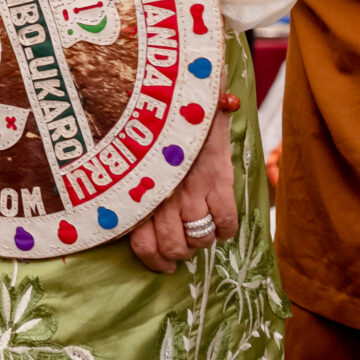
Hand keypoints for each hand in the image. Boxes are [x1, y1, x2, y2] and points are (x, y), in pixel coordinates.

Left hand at [130, 108, 237, 272]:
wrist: (182, 96)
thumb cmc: (151, 129)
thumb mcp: (132, 161)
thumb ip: (134, 191)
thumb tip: (134, 226)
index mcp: (138, 193)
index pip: (144, 247)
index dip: (155, 262)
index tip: (163, 263)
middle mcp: (162, 197)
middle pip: (174, 249)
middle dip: (179, 253)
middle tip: (183, 243)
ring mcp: (191, 191)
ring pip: (200, 240)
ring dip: (201, 239)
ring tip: (199, 225)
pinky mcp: (218, 182)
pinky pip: (227, 224)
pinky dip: (226, 228)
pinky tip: (220, 217)